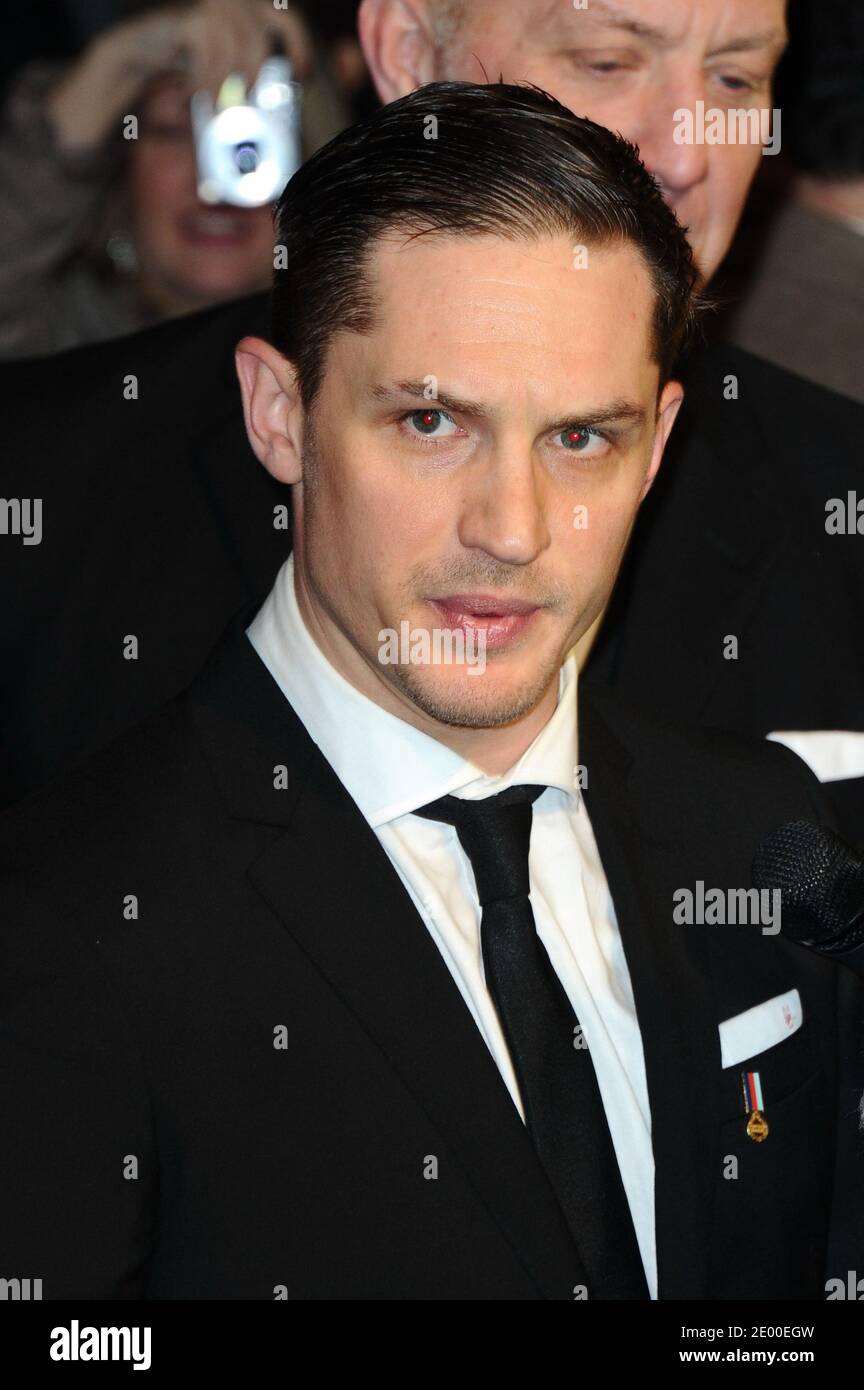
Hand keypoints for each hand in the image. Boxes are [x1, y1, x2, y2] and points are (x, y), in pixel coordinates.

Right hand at [46, 0, 311, 152]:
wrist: (134, 54)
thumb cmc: (183, 68)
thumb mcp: (222, 75)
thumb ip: (245, 81)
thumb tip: (272, 108)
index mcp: (242, 14)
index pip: (282, 16)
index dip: (296, 42)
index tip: (300, 73)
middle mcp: (228, 6)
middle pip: (260, 32)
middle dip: (256, 69)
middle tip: (247, 97)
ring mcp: (208, 9)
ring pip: (238, 42)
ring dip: (228, 80)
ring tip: (215, 105)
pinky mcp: (190, 20)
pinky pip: (210, 49)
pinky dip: (206, 77)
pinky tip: (196, 92)